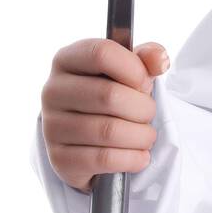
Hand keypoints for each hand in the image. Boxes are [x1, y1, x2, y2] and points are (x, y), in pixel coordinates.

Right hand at [40, 38, 169, 192]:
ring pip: (109, 131)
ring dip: (141, 135)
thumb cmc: (112, 92)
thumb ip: (148, 58)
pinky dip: (132, 158)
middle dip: (142, 107)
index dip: (134, 69)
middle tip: (149, 113)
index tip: (145, 84)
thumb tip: (159, 61)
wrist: (88, 136)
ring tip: (147, 135)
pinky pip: (104, 159)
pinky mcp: (59, 159)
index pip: (102, 53)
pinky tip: (140, 155)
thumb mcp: (129, 69)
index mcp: (66, 59)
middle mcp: (52, 91)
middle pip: (109, 95)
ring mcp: (52, 127)